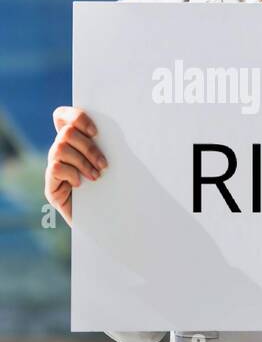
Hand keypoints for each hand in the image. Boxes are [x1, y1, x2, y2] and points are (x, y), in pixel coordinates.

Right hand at [44, 106, 107, 223]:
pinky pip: (56, 167)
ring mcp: (54, 169)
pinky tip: (81, 184)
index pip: (63, 117)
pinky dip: (72, 173)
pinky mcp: (51, 188)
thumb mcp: (117, 166)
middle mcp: (61, 153)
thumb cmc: (118, 191)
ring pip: (60, 148)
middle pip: (66, 132)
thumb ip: (113, 147)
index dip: (76, 116)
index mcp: (76, 144)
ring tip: (96, 176)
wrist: (111, 224)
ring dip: (82, 160)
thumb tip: (130, 128)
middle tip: (104, 164)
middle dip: (88, 147)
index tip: (96, 131)